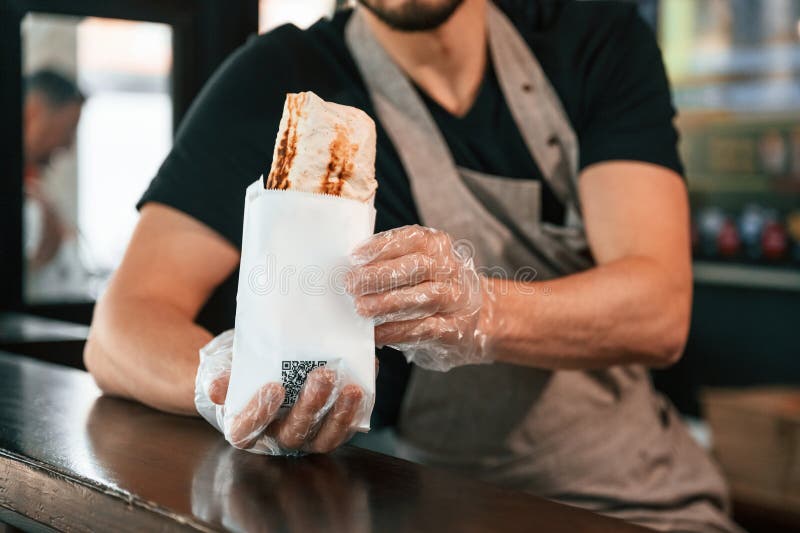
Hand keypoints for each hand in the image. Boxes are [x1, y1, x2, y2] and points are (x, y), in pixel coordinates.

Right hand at [194, 330, 370, 454]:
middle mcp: (276, 437)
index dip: (260, 413)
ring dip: (341, 414)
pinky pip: (346, 424)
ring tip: (351, 388)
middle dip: (311, 406)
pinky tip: (365, 380)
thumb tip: (216, 389)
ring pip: (325, 437)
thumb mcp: (224, 367)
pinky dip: (358, 406)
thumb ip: (221, 377)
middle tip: (322, 376)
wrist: (261, 364)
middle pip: (293, 433)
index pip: (247, 430)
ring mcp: (306, 435)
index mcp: (245, 427)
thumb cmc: (240, 368)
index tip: (274, 387)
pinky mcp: (330, 427)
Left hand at [346, 225, 494, 370]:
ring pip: (423, 297)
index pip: (413, 239)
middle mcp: (451, 270)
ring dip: (388, 302)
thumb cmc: (433, 287)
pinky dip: (397, 331)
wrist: (477, 318)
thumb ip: (392, 262)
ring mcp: (456, 299)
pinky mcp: (455, 329)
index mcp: (439, 246)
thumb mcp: (419, 266)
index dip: (383, 246)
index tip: (355, 256)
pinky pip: (424, 328)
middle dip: (380, 275)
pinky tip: (377, 333)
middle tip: (351, 284)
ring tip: (361, 308)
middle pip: (417, 267)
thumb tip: (352, 268)